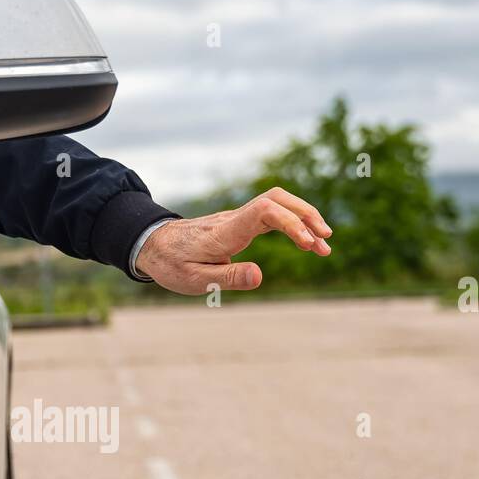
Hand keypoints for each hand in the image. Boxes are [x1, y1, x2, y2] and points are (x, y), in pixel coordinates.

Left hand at [136, 187, 331, 294]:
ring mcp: (237, 217)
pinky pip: (272, 214)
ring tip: (323, 247)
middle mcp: (234, 218)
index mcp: (225, 232)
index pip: (265, 211)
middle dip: (306, 215)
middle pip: (277, 198)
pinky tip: (305, 241)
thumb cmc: (172, 265)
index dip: (291, 223)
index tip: (307, 244)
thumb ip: (228, 278)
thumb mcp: (195, 280)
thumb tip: (260, 277)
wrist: (153, 245)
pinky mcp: (239, 222)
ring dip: (303, 219)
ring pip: (278, 204)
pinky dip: (292, 223)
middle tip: (326, 241)